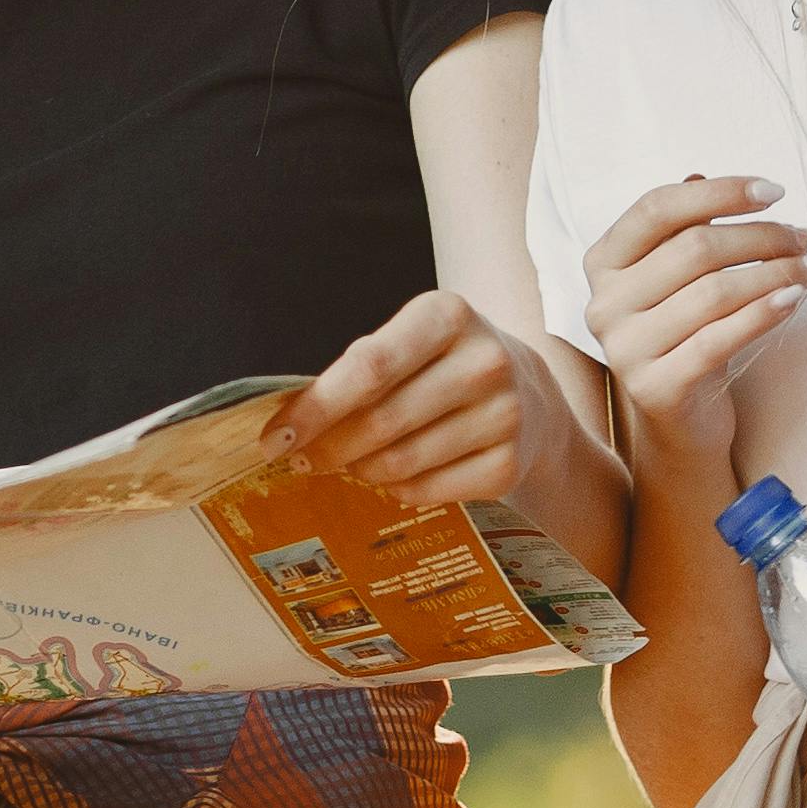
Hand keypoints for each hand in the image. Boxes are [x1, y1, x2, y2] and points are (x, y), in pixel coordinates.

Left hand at [273, 288, 559, 509]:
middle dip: (328, 448)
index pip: (370, 368)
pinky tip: (393, 477)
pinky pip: (426, 491)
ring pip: (399, 463)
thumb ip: (358, 369)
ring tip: (352, 462)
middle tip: (303, 459)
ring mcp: (504, 416)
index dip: (316, 408)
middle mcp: (484, 362)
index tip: (276, 438)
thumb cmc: (444, 363)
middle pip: (380, 422)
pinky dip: (397, 489)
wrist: (530, 395)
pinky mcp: (509, 465)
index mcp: (448, 316)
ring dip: (361, 469)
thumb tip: (292, 423)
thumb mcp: (409, 341)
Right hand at [582, 175, 806, 476]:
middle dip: (762, 236)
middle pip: (693, 248)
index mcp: (603, 263)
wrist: (678, 418)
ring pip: (714, 292)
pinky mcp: (655, 388)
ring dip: (775, 274)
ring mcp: (625, 348)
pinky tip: (795, 299)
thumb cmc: (684, 333)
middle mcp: (604, 303)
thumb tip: (702, 176)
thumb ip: (682, 228)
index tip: (774, 191)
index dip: (719, 193)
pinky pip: (718, 340)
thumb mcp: (678, 277)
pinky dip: (763, 314)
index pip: (657, 208)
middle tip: (805, 238)